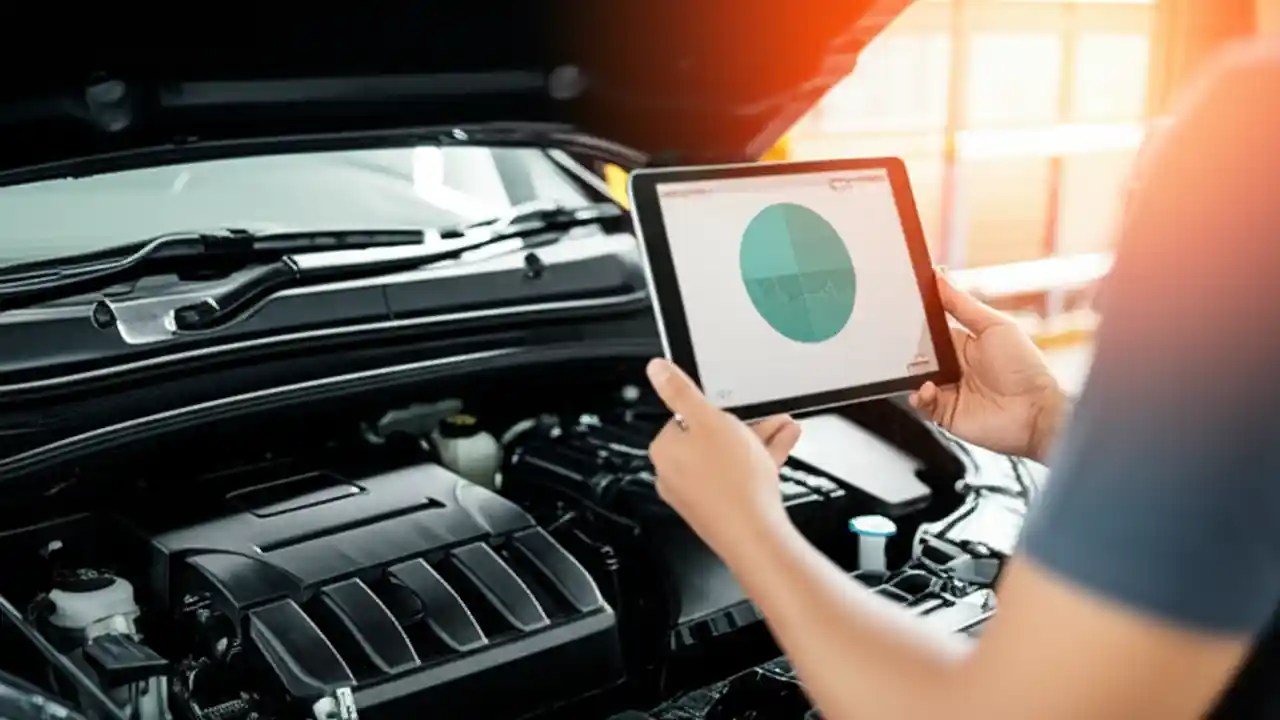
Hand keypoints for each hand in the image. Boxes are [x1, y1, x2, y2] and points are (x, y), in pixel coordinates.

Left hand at [645, 358, 800, 556]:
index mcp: (665, 451)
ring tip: (784, 427)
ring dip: (758, 440)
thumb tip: (656, 369)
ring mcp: (698, 494)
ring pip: (729, 457)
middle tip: (766, 418)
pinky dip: (760, 461)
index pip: (683, 418)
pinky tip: (782, 447)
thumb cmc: (730, 481)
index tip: (733, 413)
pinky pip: (739, 477)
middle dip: (743, 427)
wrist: (755, 534)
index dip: (713, 413)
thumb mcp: (708, 420)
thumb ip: (680, 391)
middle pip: (709, 438)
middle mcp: (675, 474)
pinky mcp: (719, 508)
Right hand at [910, 271, 1066, 461]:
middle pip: (917, 354)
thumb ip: (963, 304)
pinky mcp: (944, 413)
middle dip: (905, 348)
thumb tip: (940, 277)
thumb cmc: (1024, 366)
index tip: (899, 306)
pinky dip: (919, 396)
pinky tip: (927, 390)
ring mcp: (947, 390)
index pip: (930, 328)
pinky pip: (921, 404)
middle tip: (897, 342)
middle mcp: (952, 367)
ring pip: (914, 379)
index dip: (915, 319)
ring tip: (913, 369)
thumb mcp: (994, 325)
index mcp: (963, 343)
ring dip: (909, 373)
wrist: (1035, 411)